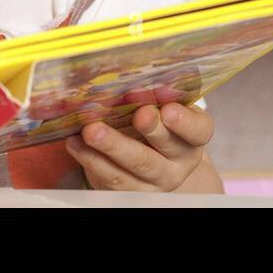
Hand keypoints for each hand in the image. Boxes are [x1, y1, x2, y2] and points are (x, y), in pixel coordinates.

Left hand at [64, 101, 213, 191]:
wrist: (148, 155)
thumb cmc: (155, 121)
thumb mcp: (164, 106)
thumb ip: (156, 95)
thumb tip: (133, 79)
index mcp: (192, 138)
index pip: (197, 131)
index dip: (183, 122)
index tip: (168, 110)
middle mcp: (176, 165)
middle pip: (162, 151)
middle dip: (148, 132)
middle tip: (137, 115)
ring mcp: (152, 183)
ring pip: (131, 169)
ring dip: (111, 147)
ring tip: (91, 130)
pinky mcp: (128, 192)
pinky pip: (108, 179)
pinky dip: (90, 159)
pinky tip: (76, 143)